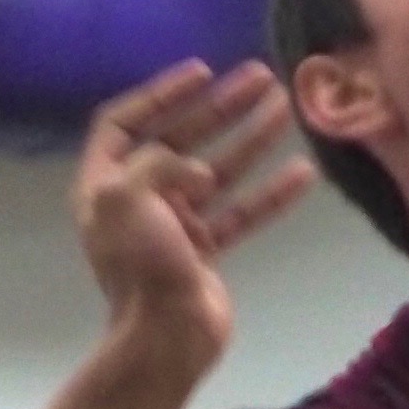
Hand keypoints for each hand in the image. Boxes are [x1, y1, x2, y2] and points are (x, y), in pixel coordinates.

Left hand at [72, 60, 309, 367]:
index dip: (159, 93)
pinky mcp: (206, 252)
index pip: (124, 122)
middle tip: (259, 77)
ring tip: (285, 107)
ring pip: (218, 170)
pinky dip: (271, 194)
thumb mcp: (126, 197)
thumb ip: (157, 163)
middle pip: (181, 138)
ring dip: (251, 139)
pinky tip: (303, 172)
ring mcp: (173, 226)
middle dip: (220, 107)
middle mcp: (138, 200)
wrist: (167, 336)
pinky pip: (242, 213)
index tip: (201, 72)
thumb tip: (198, 170)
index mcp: (105, 184)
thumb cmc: (139, 266)